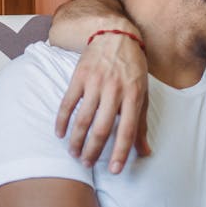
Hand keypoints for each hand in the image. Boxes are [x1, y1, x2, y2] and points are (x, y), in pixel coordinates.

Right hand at [54, 32, 150, 173]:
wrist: (116, 35)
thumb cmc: (132, 68)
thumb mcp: (143, 93)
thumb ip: (142, 124)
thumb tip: (145, 152)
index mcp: (133, 96)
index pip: (127, 131)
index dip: (121, 153)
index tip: (115, 170)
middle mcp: (114, 91)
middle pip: (101, 128)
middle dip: (93, 151)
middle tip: (87, 164)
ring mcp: (96, 83)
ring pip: (83, 119)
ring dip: (76, 140)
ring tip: (74, 154)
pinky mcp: (79, 77)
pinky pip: (68, 103)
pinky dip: (62, 120)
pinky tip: (60, 134)